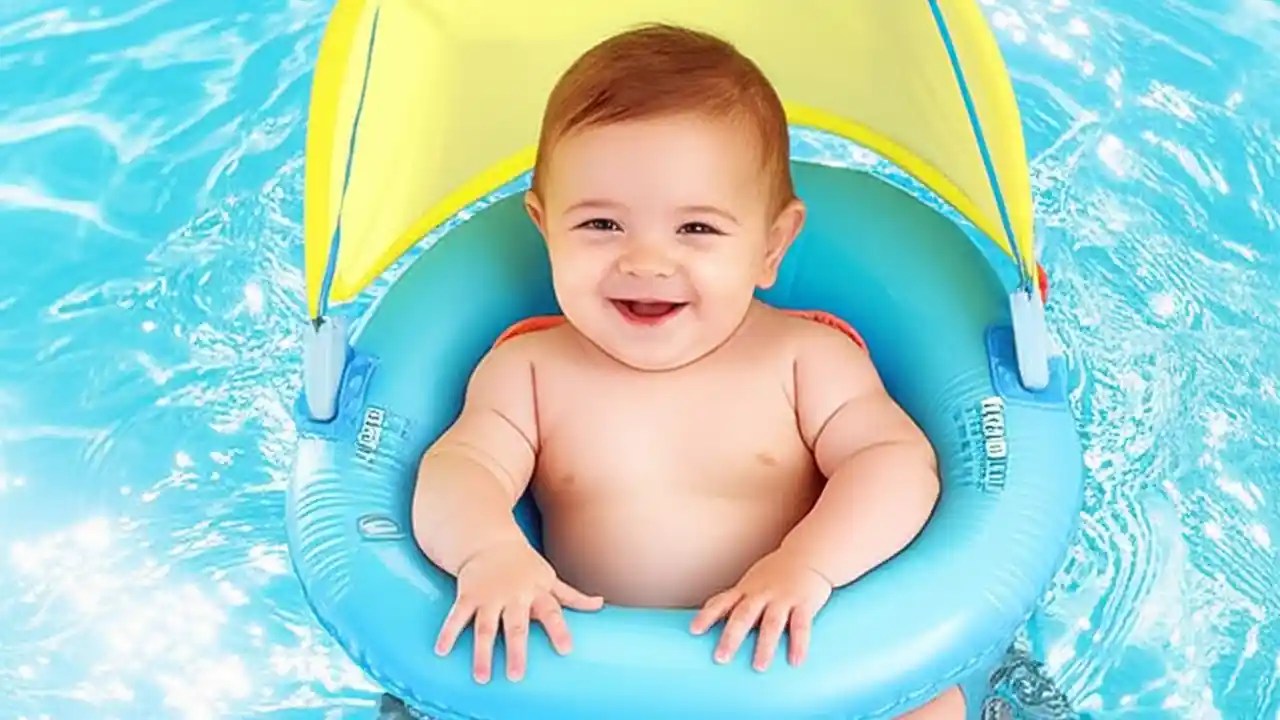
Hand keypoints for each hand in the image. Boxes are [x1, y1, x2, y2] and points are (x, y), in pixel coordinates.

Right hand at [434, 540, 603, 682]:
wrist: (488, 540)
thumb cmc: (524, 565)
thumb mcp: (549, 578)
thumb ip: (572, 596)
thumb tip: (600, 604)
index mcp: (537, 593)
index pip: (553, 612)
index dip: (559, 630)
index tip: (566, 650)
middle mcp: (513, 596)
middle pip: (516, 625)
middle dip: (516, 650)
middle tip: (516, 676)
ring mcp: (489, 596)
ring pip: (485, 626)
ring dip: (482, 652)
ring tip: (481, 677)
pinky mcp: (467, 595)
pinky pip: (457, 616)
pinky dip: (449, 632)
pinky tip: (442, 651)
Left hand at [689, 547, 832, 670]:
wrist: (809, 553)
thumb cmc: (775, 573)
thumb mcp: (751, 583)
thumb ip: (735, 602)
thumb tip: (710, 623)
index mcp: (746, 590)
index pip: (722, 602)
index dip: (707, 615)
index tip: (694, 631)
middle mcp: (762, 593)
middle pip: (743, 615)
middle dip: (731, 636)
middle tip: (721, 658)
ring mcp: (783, 598)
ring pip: (772, 623)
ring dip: (765, 645)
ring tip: (759, 667)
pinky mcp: (805, 603)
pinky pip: (801, 625)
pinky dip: (799, 644)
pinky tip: (795, 661)